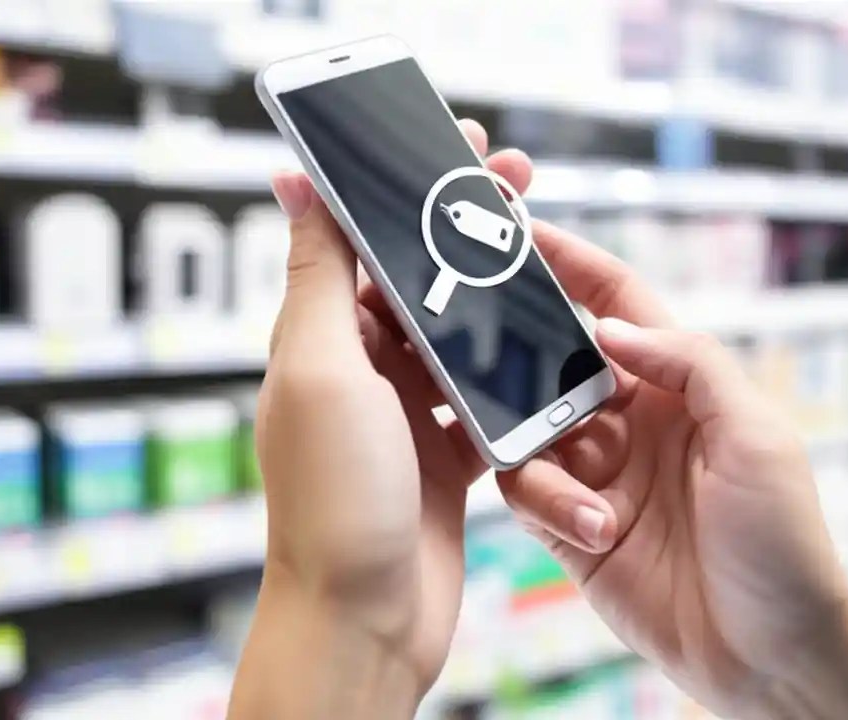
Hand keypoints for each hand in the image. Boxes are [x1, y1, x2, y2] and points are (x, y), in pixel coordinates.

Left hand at [229, 121, 533, 716]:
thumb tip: (297, 183)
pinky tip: (549, 350)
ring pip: (457, 337)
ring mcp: (403, 416)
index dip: (408, 189)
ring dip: (494, 299)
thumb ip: (318, 277)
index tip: (458, 151)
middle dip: (463, 230)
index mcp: (320, 341)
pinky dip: (513, 376)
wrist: (364, 620)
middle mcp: (358, 373)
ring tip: (541, 257)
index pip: (362, 240)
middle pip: (418, 280)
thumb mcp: (322, 372)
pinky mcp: (444, 457)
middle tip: (515, 185)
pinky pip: (485, 401)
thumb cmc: (335, 503)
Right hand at [497, 210, 847, 715]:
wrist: (770, 654)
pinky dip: (550, 503)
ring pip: (528, 431)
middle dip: (523, 357)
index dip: (572, 265)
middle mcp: (631, 421)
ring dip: (546, 455)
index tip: (522, 231)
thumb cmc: (783, 540)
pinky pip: (528, 494)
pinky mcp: (572, 528)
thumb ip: (689, 365)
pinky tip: (594, 528)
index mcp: (679, 386)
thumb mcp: (755, 436)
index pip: (615, 307)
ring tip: (594, 498)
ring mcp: (598, 475)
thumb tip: (609, 328)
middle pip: (555, 363)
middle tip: (486, 349)